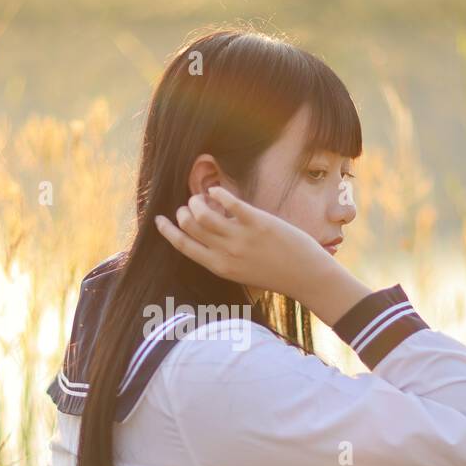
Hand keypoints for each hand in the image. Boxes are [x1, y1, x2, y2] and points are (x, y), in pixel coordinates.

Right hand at [153, 185, 324, 301]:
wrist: (306, 276)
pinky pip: (230, 203)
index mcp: (220, 267)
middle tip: (188, 205)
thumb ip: (224, 257)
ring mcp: (241, 238)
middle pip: (189, 226)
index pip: (183, 246)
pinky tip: (217, 189)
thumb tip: (210, 233)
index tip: (159, 220)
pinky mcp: (258, 223)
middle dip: (182, 211)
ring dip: (197, 199)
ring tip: (202, 195)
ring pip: (203, 212)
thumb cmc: (276, 274)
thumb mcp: (242, 272)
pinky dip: (218, 192)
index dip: (167, 231)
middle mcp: (226, 253)